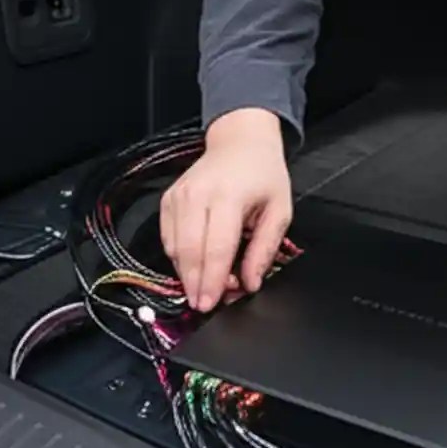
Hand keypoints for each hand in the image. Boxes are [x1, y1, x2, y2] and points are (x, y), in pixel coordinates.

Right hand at [161, 108, 292, 312]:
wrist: (240, 142)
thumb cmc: (263, 175)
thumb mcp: (280, 211)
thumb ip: (264, 250)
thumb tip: (250, 283)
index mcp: (228, 196)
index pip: (215, 248)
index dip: (211, 281)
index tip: (209, 305)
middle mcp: (197, 195)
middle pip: (189, 251)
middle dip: (196, 284)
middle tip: (207, 304)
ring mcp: (178, 196)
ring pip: (174, 248)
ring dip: (188, 274)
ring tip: (208, 285)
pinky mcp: (168, 200)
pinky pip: (167, 239)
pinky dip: (179, 259)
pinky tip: (196, 266)